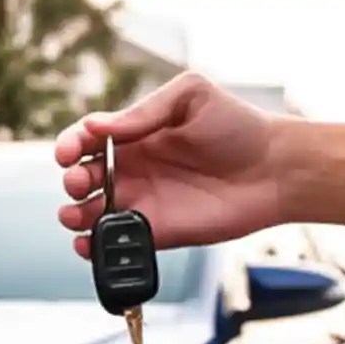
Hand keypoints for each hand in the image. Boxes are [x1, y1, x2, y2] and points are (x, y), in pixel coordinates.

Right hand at [56, 72, 294, 256]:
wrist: (275, 169)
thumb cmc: (238, 126)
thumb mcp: (191, 96)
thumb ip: (144, 111)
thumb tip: (98, 126)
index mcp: (135, 135)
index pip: (87, 139)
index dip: (70, 145)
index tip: (69, 152)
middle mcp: (133, 169)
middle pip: (82, 178)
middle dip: (72, 181)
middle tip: (81, 183)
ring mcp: (142, 202)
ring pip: (91, 213)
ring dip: (75, 215)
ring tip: (78, 216)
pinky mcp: (156, 232)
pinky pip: (117, 243)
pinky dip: (95, 247)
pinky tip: (91, 243)